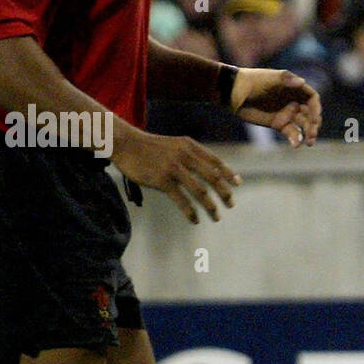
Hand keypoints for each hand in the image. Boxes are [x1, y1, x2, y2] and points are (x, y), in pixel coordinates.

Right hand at [111, 125, 239, 222]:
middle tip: (231, 204)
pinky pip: (182, 200)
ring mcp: (173, 168)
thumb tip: (210, 170)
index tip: (237, 184)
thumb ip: (191, 154)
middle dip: (224, 192)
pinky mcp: (162, 181)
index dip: (228, 173)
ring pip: (200, 191)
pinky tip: (195, 219)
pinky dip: (190, 212)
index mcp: (190, 146)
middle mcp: (185, 156)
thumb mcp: (175, 144)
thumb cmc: (151, 146)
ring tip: (217, 216)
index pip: (215, 160)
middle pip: (212, 177)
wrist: (126, 143)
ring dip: (211, 206)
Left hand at [231, 67, 321, 146]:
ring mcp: (286, 113)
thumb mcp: (270, 78)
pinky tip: (296, 145)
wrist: (234, 92)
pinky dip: (295, 139)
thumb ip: (286, 79)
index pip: (312, 99)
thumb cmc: (253, 81)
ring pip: (303, 125)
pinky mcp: (278, 124)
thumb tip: (302, 81)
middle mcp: (293, 101)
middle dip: (314, 125)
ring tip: (309, 142)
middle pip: (310, 114)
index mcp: (294, 89)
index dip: (316, 108)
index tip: (315, 118)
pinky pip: (291, 133)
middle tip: (313, 134)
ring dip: (308, 134)